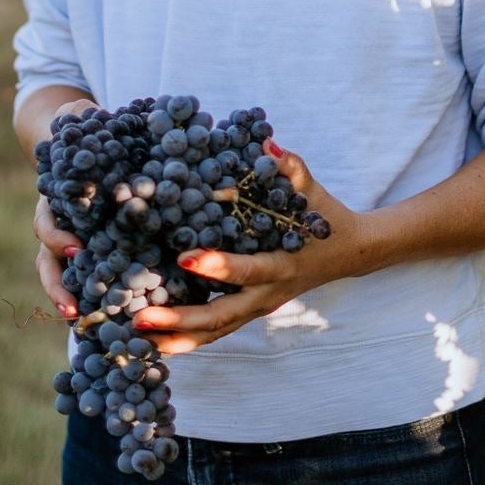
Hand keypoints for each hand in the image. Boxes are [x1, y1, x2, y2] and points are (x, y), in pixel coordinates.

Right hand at [31, 96, 100, 320]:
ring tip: (82, 322)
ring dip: (70, 299)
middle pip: (49, 261)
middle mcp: (60, 224)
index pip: (48, 223)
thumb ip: (81, 116)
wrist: (86, 140)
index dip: (58, 238)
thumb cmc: (85, 129)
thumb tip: (88, 113)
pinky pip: (89, 273)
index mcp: (56, 199)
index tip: (77, 249)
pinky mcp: (96, 246)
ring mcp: (74, 238)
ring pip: (62, 275)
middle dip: (57, 286)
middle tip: (72, 308)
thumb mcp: (81, 119)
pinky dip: (94, 294)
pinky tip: (112, 317)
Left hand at [132, 139, 383, 354]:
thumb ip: (290, 167)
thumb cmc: (325, 216)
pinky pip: (216, 332)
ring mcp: (258, 309)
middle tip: (140, 316)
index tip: (185, 256)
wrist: (349, 252)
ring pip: (215, 332)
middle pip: (222, 316)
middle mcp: (268, 295)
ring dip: (175, 337)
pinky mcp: (250, 313)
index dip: (219, 267)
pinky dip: (186, 339)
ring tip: (135, 335)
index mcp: (283, 265)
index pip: (248, 270)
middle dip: (180, 318)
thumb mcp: (312, 189)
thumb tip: (266, 143)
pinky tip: (153, 341)